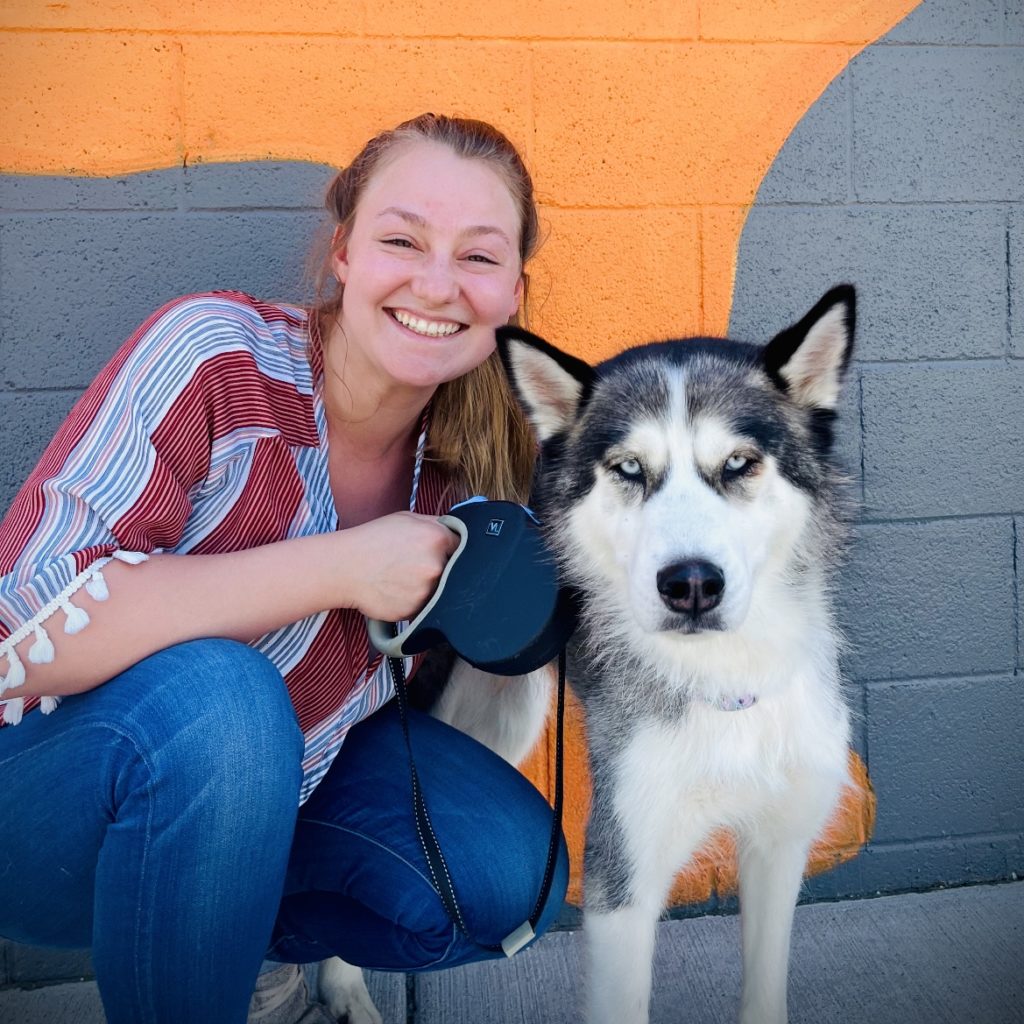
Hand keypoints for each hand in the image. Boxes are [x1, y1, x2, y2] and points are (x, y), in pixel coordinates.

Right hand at [339, 512, 459, 620]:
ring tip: (403, 577)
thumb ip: (436, 524)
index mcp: (436, 538)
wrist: (343, 568)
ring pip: (439, 590)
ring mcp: (425, 591)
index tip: (439, 551)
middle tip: (415, 565)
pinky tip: (397, 590)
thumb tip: (458, 531)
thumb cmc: (372, 540)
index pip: (461, 545)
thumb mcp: (406, 518)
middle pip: (454, 570)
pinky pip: (424, 606)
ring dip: (427, 586)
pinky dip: (413, 600)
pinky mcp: (414, 610)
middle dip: (440, 568)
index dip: (449, 549)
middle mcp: (435, 565)